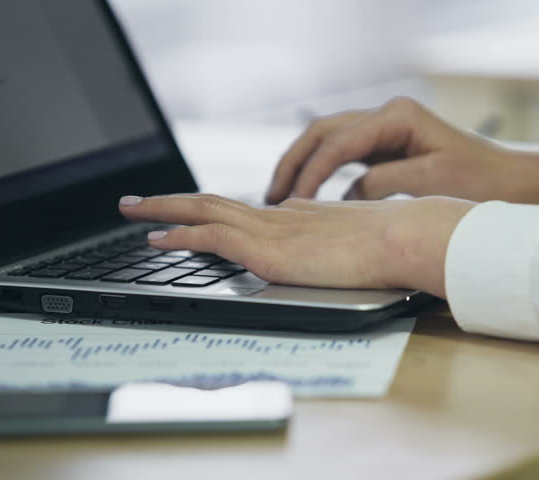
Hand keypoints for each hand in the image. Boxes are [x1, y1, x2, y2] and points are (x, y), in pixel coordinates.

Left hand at [119, 194, 475, 297]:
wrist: (406, 236)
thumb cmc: (397, 243)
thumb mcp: (361, 242)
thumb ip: (338, 245)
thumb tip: (330, 254)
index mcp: (301, 214)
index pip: (245, 209)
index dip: (212, 209)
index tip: (191, 210)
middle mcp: (279, 216)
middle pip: (213, 202)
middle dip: (171, 201)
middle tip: (137, 200)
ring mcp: (272, 230)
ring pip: (202, 211)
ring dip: (163, 210)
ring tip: (131, 209)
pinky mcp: (268, 250)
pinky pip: (211, 237)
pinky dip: (180, 235)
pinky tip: (158, 237)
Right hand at [267, 96, 538, 207]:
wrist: (511, 183)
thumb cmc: (480, 180)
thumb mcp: (430, 182)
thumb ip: (382, 185)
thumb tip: (344, 195)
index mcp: (397, 116)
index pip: (339, 142)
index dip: (312, 172)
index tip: (295, 201)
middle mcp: (388, 116)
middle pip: (323, 132)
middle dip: (295, 162)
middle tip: (272, 196)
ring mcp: (386, 130)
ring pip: (329, 142)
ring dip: (304, 166)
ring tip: (282, 197)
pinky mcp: (388, 148)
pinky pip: (345, 157)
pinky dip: (324, 174)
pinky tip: (312, 197)